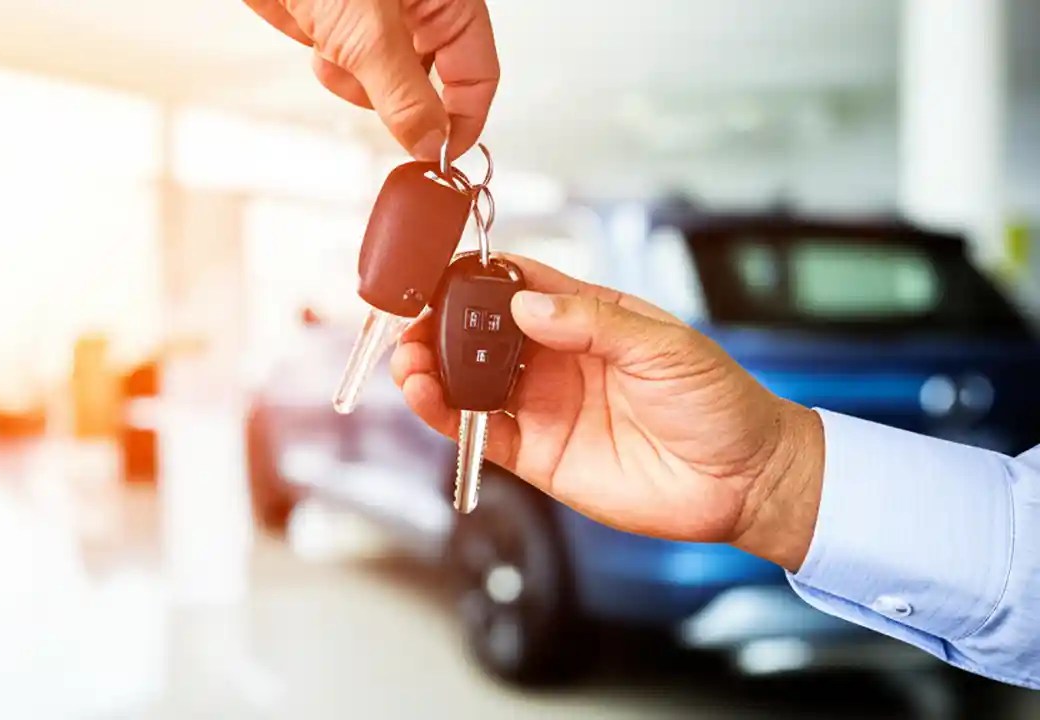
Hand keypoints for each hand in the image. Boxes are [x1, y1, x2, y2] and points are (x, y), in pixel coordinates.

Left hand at [242, 0, 498, 160]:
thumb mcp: (371, 31)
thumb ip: (405, 95)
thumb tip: (433, 145)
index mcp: (450, 0)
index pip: (478, 73)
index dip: (463, 120)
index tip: (440, 160)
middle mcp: (421, 11)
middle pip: (431, 85)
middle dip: (398, 97)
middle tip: (372, 88)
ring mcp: (380, 22)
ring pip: (384, 86)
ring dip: (354, 79)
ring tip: (333, 40)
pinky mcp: (341, 29)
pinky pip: (346, 72)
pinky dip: (328, 65)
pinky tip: (314, 31)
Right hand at [392, 256, 825, 570]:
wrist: (742, 480)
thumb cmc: (718, 403)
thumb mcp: (662, 346)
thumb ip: (592, 322)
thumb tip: (528, 305)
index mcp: (586, 318)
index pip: (518, 285)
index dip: (477, 276)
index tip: (443, 272)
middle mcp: (555, 359)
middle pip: (479, 334)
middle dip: (439, 324)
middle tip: (411, 323)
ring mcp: (543, 406)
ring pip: (469, 382)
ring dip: (432, 369)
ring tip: (408, 361)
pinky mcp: (538, 454)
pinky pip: (480, 432)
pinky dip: (446, 417)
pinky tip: (426, 399)